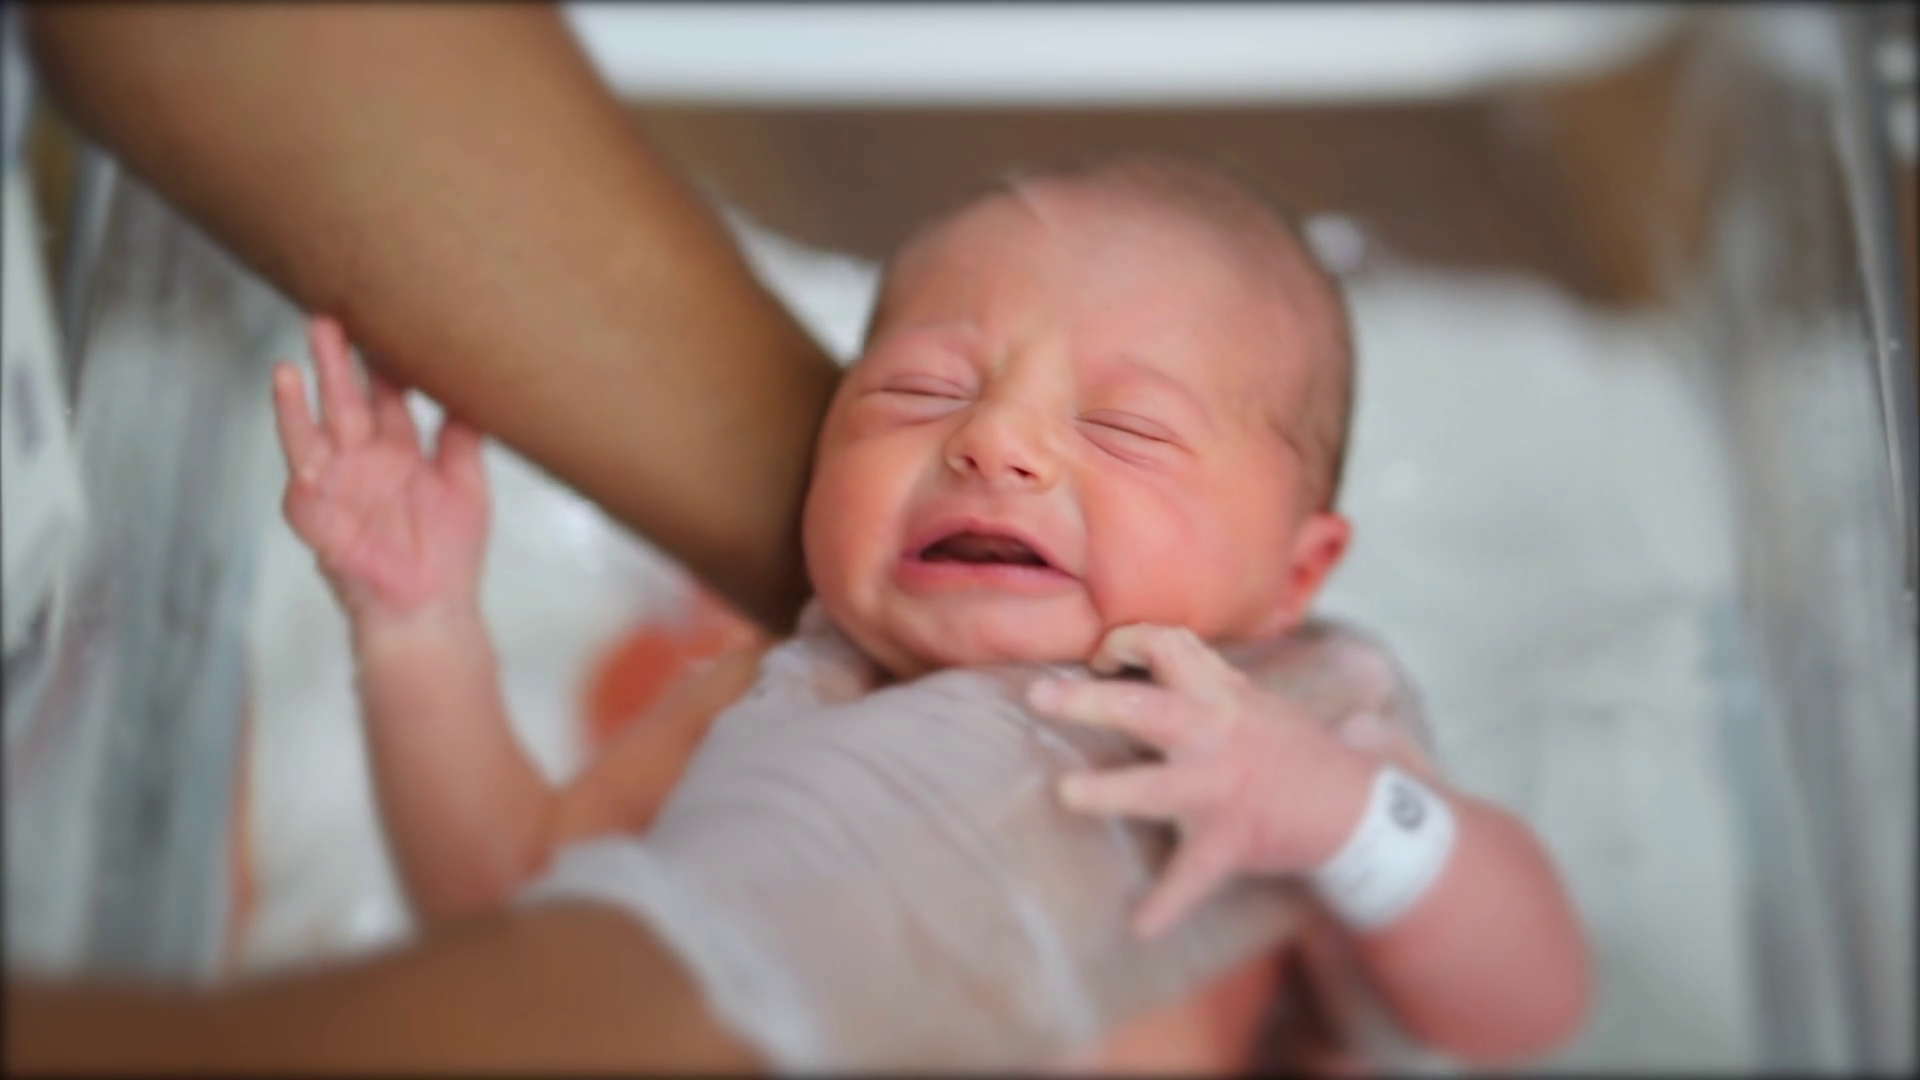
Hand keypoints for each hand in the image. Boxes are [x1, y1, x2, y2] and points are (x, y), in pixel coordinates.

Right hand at [272, 316, 488, 624]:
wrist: (435, 607)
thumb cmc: (452, 550)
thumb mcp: (467, 482)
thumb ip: (462, 436)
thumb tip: (472, 386)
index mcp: (397, 450)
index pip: (385, 397)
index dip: (382, 365)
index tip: (383, 325)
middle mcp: (362, 463)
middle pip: (342, 405)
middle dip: (332, 366)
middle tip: (323, 322)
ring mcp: (338, 491)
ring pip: (310, 440)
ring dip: (294, 408)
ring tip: (284, 371)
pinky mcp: (323, 527)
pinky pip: (305, 502)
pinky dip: (303, 484)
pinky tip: (305, 466)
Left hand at [1027, 624, 1375, 939]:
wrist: (1357, 808)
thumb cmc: (1291, 750)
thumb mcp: (1252, 701)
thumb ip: (1202, 678)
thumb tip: (1151, 650)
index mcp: (1222, 696)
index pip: (1170, 644)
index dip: (1126, 641)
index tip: (1100, 656)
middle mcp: (1218, 734)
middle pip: (1147, 707)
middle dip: (1089, 699)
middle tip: (1040, 696)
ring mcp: (1221, 788)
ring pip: (1158, 786)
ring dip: (1110, 790)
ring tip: (1064, 794)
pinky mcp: (1230, 840)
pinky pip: (1194, 876)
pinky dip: (1166, 904)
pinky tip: (1140, 925)